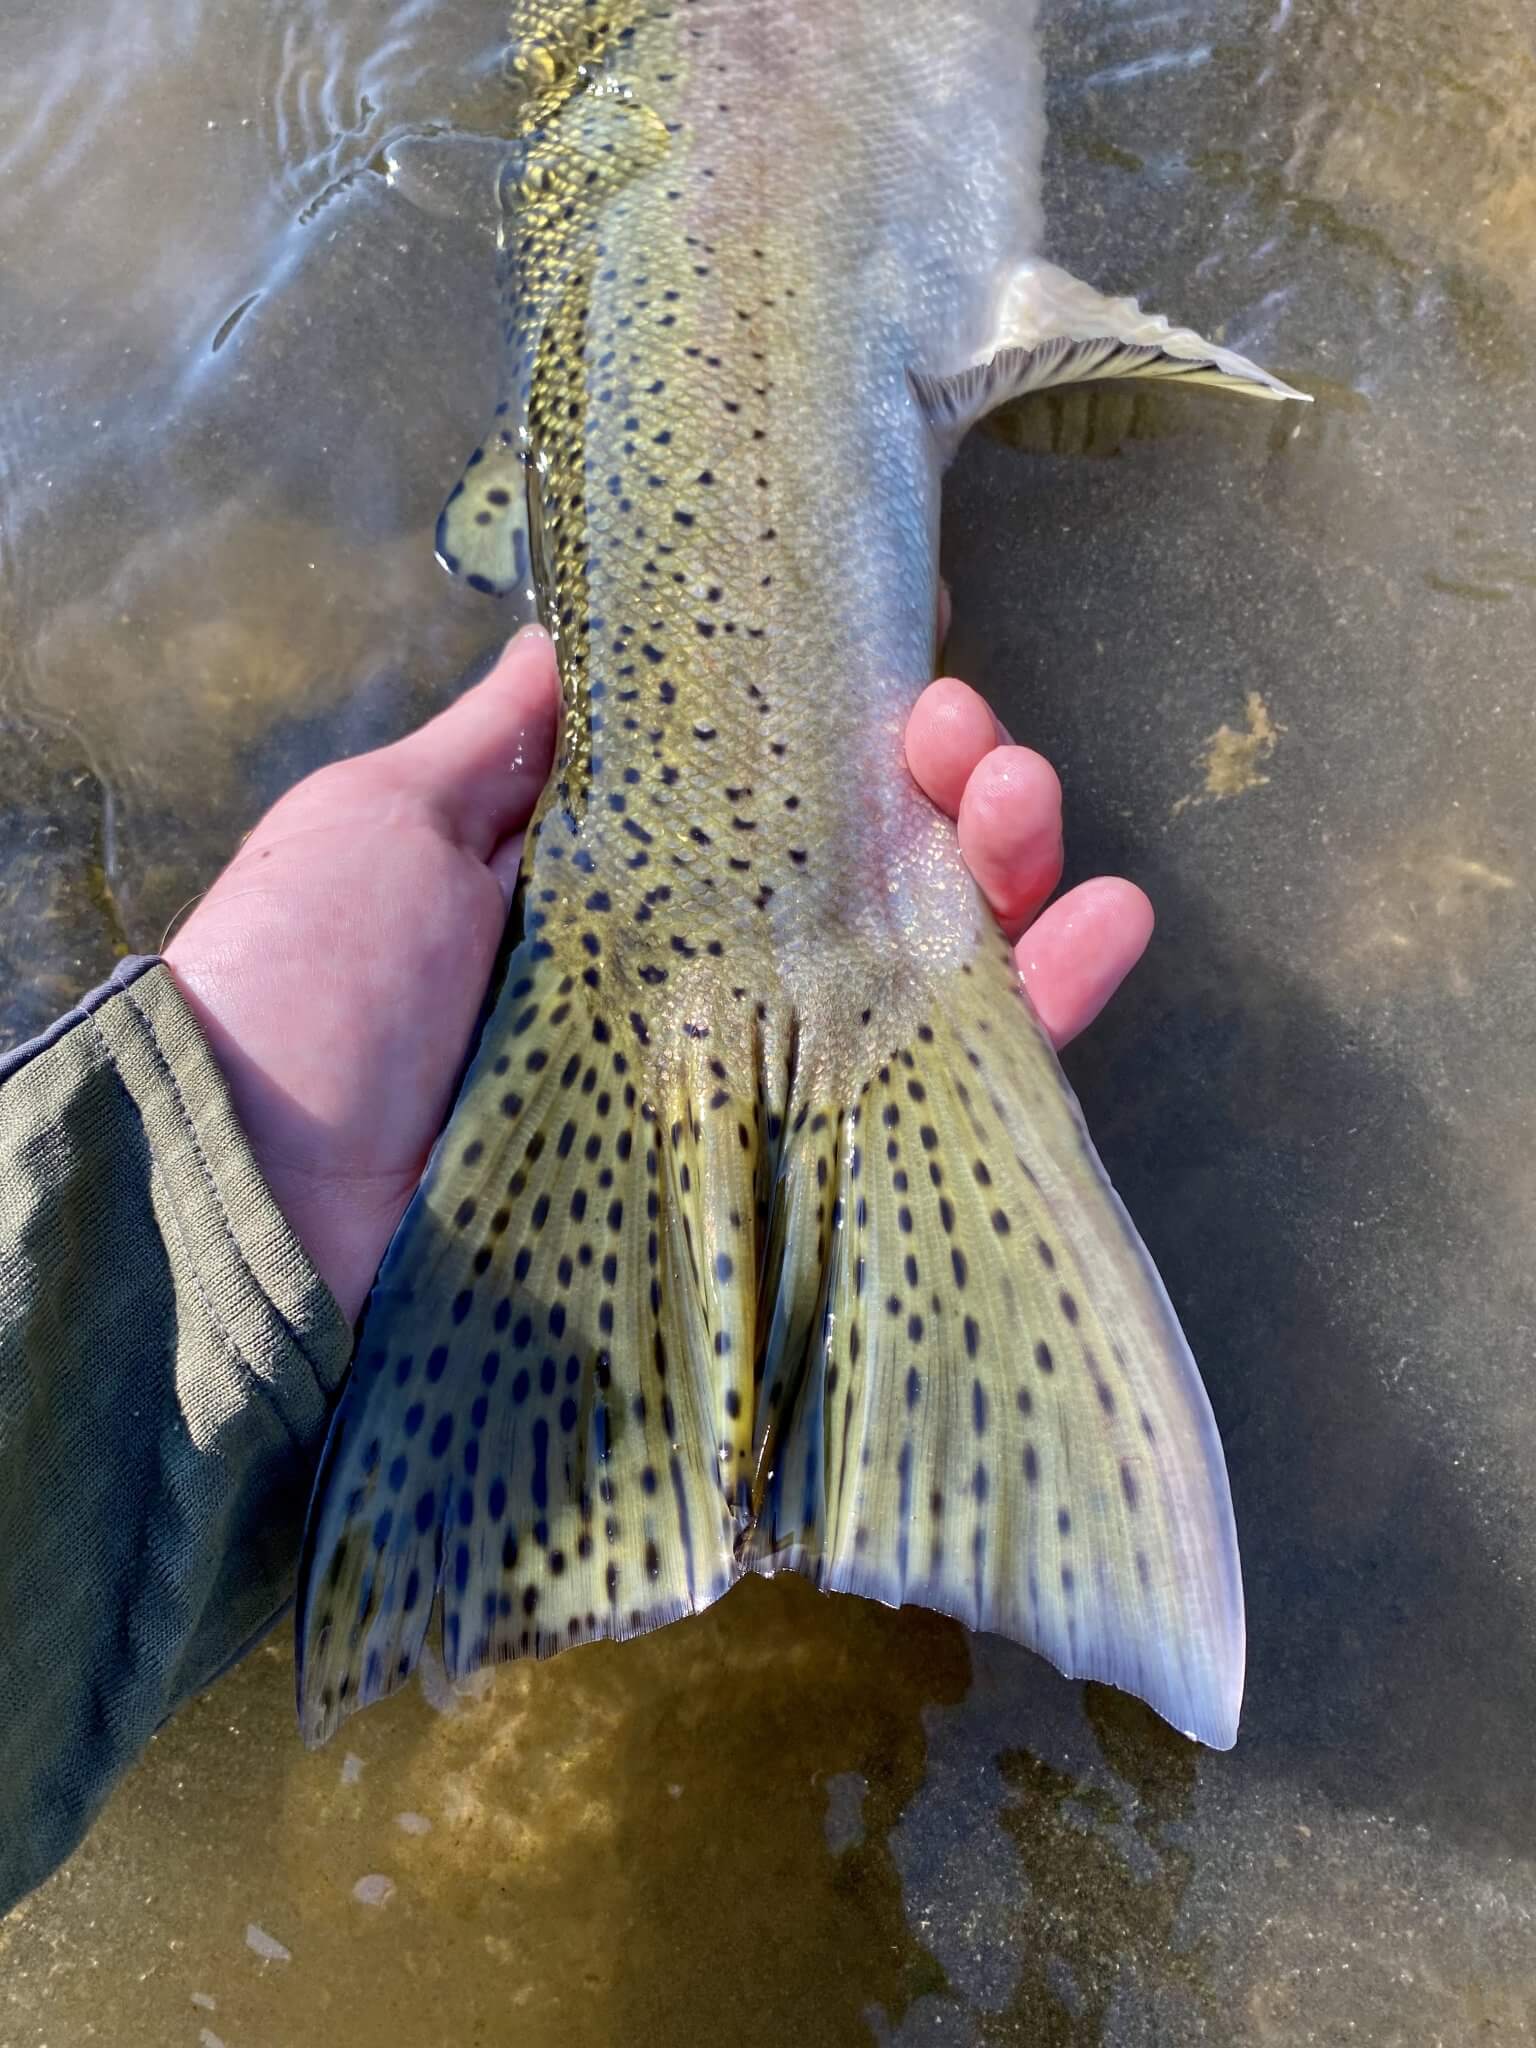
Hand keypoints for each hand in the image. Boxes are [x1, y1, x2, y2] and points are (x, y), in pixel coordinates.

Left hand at [167, 629, 1151, 1319]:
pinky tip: (1109, 927)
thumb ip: (495, 753)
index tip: (900, 652)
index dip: (841, 727)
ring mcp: (750, 1093)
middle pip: (863, 878)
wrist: (254, 1221)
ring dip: (1006, 867)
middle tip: (966, 734)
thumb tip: (564, 641)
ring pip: (921, 971)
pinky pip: (942, 1104)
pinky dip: (1044, 1018)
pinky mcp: (792, 1193)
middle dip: (940, 785)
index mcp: (606, 896)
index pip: (765, 799)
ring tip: (1028, 797)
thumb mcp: (380, 831)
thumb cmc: (304, 997)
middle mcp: (692, 990)